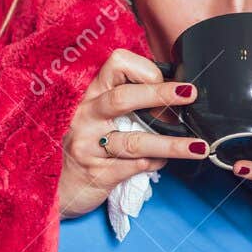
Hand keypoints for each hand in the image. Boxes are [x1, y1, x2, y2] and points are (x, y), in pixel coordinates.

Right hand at [58, 49, 209, 218]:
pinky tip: (165, 161)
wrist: (52, 187)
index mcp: (90, 95)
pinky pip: (135, 166)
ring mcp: (89, 146)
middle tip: (190, 95)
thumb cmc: (83, 144)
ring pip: (136, 141)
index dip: (145, 70)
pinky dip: (155, 163)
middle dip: (160, 95)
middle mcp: (85, 117)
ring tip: (199, 146)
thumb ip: (123, 101)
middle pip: (123, 98)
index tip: (165, 80)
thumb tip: (171, 92)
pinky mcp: (97, 174)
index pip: (116, 65)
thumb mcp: (95, 115)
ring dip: (172, 144)